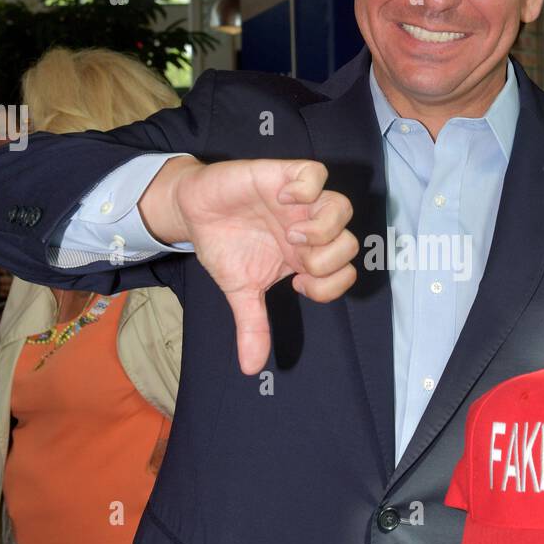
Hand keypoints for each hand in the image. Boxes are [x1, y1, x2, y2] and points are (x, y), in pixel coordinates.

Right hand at [162, 158, 357, 374]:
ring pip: (342, 207)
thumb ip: (252, 325)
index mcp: (306, 257)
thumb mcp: (239, 290)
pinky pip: (316, 174)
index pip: (344, 272)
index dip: (330, 284)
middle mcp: (310, 228)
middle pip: (350, 244)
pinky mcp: (285, 174)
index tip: (297, 282)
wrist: (193, 210)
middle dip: (325, 259)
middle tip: (294, 257)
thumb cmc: (223, 245)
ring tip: (291, 233)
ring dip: (322, 228)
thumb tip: (250, 369)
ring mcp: (300, 201)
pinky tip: (282, 199)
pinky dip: (306, 189)